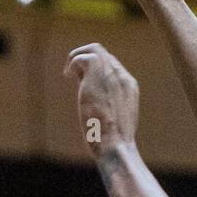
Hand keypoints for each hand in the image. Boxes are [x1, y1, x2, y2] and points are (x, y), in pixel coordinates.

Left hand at [65, 44, 139, 158]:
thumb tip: (94, 108)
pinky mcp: (96, 76)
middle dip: (87, 59)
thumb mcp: (116, 122)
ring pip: (94, 50)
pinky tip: (67, 76)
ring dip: (78, 57)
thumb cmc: (114, 144)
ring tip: (69, 72)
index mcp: (129, 87)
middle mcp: (121, 77)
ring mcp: (110, 75)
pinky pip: (82, 58)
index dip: (97, 70)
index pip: (113, 66)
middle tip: (74, 74)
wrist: (115, 146)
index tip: (84, 81)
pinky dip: (72, 64)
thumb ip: (110, 108)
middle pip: (105, 55)